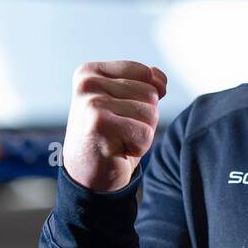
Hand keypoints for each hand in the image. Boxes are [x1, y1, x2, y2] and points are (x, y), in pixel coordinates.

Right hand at [63, 60, 166, 192]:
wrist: (88, 176)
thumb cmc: (111, 137)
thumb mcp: (128, 104)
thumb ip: (147, 84)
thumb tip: (160, 78)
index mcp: (91, 71)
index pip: (147, 74)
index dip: (144, 100)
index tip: (120, 115)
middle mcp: (88, 83)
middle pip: (151, 94)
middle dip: (143, 119)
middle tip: (118, 132)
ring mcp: (91, 102)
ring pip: (151, 114)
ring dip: (141, 134)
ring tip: (118, 140)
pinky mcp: (99, 124)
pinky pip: (146, 133)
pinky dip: (138, 147)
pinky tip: (118, 151)